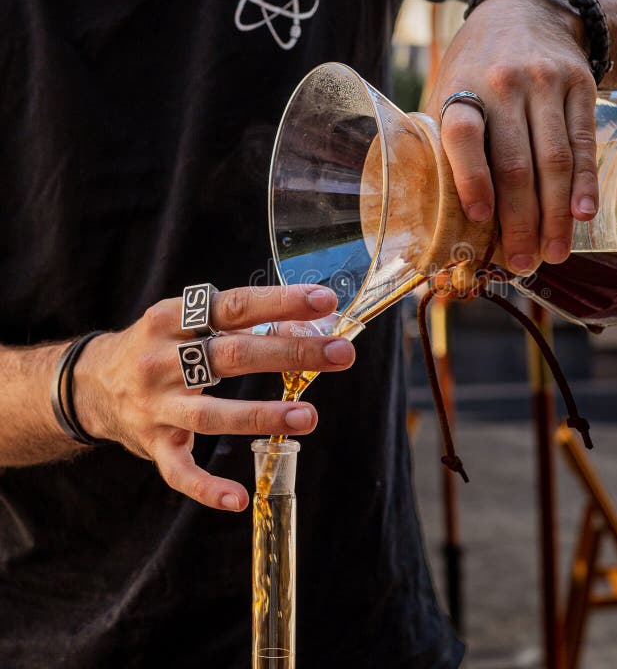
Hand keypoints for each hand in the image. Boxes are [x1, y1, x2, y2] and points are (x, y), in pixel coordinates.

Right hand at [72, 285, 353, 510]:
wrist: (91, 382)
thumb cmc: (161, 345)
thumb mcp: (190, 321)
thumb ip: (244, 323)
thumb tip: (310, 324)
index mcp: (174, 317)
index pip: (235, 306)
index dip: (280, 303)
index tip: (324, 301)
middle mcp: (162, 358)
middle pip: (232, 355)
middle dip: (291, 353)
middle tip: (341, 354)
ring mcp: (155, 405)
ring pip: (212, 414)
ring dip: (262, 416)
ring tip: (310, 416)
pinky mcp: (152, 444)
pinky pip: (179, 471)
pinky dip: (207, 487)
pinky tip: (239, 498)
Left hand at [428, 0, 598, 272]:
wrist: (527, 9)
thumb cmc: (476, 67)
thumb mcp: (448, 89)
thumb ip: (442, 141)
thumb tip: (429, 216)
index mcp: (462, 88)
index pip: (463, 136)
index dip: (470, 180)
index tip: (479, 220)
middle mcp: (504, 84)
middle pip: (515, 164)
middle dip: (520, 221)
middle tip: (523, 263)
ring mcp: (547, 83)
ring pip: (553, 160)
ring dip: (555, 215)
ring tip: (554, 253)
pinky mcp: (581, 84)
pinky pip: (584, 143)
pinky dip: (584, 183)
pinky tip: (583, 216)